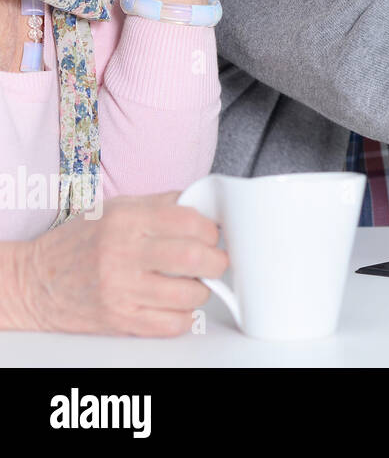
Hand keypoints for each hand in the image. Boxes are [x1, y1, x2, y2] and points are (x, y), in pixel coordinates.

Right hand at [16, 192, 227, 335]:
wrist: (34, 282)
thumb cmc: (78, 243)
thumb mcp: (117, 208)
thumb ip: (162, 204)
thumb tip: (205, 206)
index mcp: (126, 220)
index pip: (190, 222)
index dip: (211, 230)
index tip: (210, 235)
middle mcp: (122, 254)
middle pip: (194, 257)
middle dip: (216, 260)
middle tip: (213, 261)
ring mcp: (120, 290)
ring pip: (190, 293)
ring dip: (201, 290)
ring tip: (192, 283)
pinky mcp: (119, 320)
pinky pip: (172, 323)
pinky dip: (184, 315)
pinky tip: (175, 304)